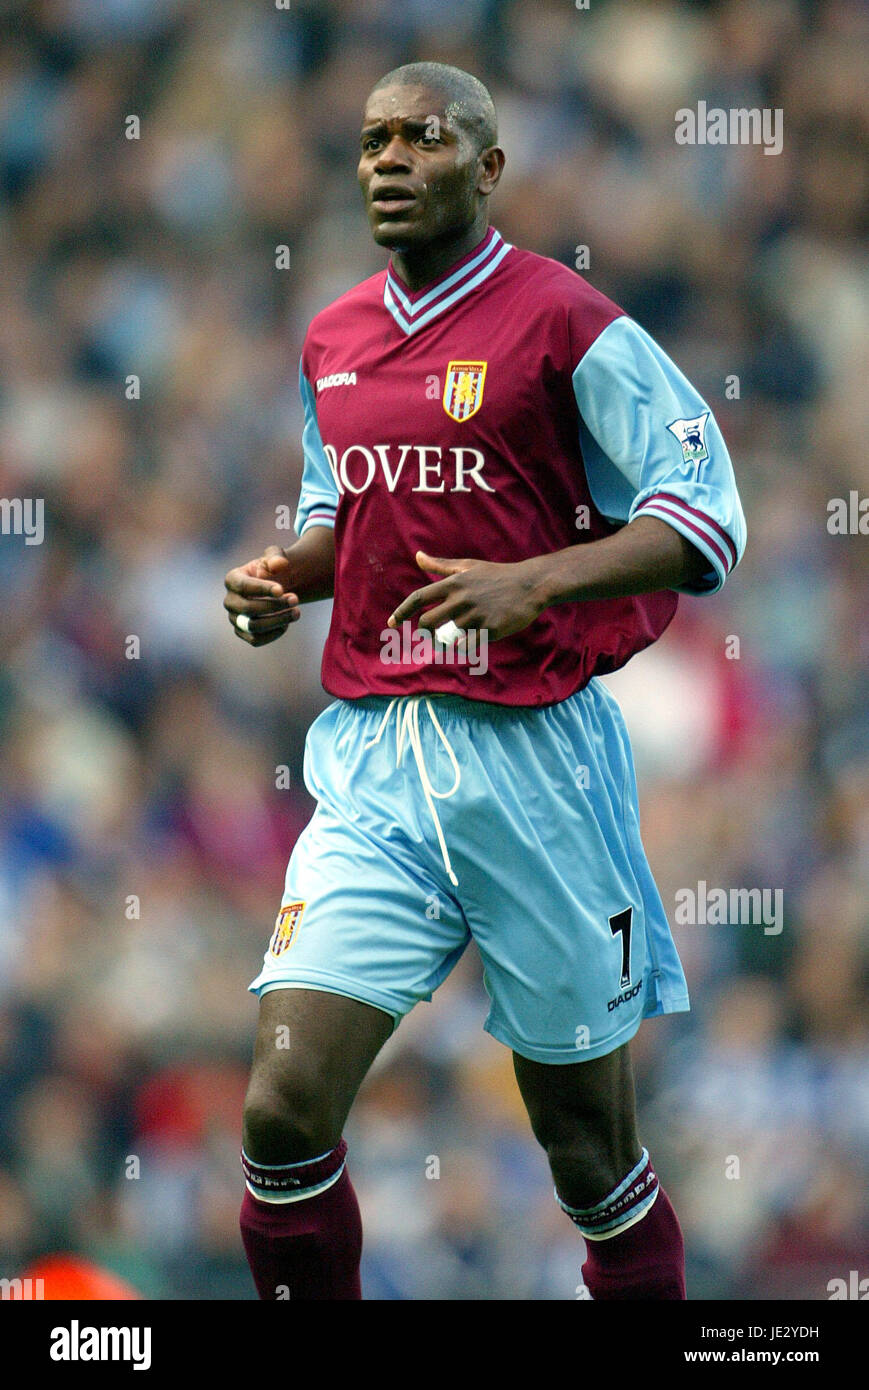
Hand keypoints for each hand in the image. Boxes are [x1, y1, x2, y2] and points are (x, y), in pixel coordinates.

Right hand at [223, 545, 300, 645]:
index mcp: (232, 579)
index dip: (262, 589)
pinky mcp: (243, 633)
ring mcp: (235, 618)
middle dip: (274, 605)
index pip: (243, 586)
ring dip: (277, 620)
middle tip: (295, 599)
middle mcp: (230, 601)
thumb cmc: (273, 570)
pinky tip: (286, 624)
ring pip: (253, 626)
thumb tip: (279, 564)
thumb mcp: (275, 557)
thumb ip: (277, 556)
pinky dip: (273, 633)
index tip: (281, 589)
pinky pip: (256, 639)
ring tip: (296, 612)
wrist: (276, 587)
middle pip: (248, 608)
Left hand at [387, 550, 544, 641]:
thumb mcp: (468, 566)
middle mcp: (461, 598)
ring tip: (459, 634)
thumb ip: (441, 565)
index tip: (391, 623)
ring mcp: (475, 615)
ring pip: (448, 636)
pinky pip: (466, 646)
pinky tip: (467, 643)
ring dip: (448, 640)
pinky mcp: (489, 629)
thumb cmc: (497, 575)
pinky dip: (462, 648)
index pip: (418, 598)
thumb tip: (418, 556)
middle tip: (430, 636)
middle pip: (427, 622)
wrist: (530, 585)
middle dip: (424, 633)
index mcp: (453, 583)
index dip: (401, 611)